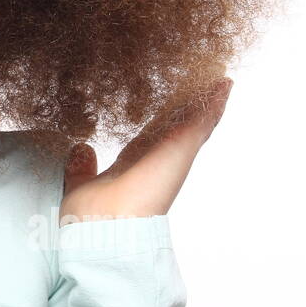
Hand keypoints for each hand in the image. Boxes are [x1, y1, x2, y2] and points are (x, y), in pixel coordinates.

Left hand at [60, 76, 232, 224]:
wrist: (107, 228)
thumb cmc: (92, 216)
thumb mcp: (82, 183)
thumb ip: (82, 167)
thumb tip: (81, 149)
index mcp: (134, 166)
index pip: (150, 137)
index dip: (159, 120)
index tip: (165, 104)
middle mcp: (157, 160)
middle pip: (176, 125)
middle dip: (187, 105)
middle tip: (199, 81)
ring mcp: (172, 155)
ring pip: (194, 121)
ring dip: (204, 99)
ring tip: (217, 78)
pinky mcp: (182, 148)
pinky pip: (202, 119)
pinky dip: (213, 101)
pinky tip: (223, 83)